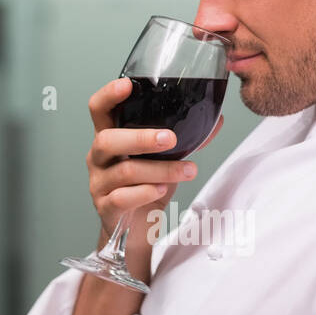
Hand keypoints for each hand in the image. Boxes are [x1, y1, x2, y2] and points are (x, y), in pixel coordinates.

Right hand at [86, 77, 223, 264]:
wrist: (136, 230)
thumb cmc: (147, 187)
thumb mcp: (166, 159)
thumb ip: (187, 140)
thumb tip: (217, 119)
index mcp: (109, 137)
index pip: (98, 109)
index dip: (109, 95)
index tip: (128, 85)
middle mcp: (98, 158)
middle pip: (107, 140)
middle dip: (141, 138)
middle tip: (171, 139)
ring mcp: (99, 184)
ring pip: (125, 171)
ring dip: (161, 169)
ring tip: (187, 170)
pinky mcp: (106, 208)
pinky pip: (123, 198)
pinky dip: (146, 192)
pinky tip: (163, 189)